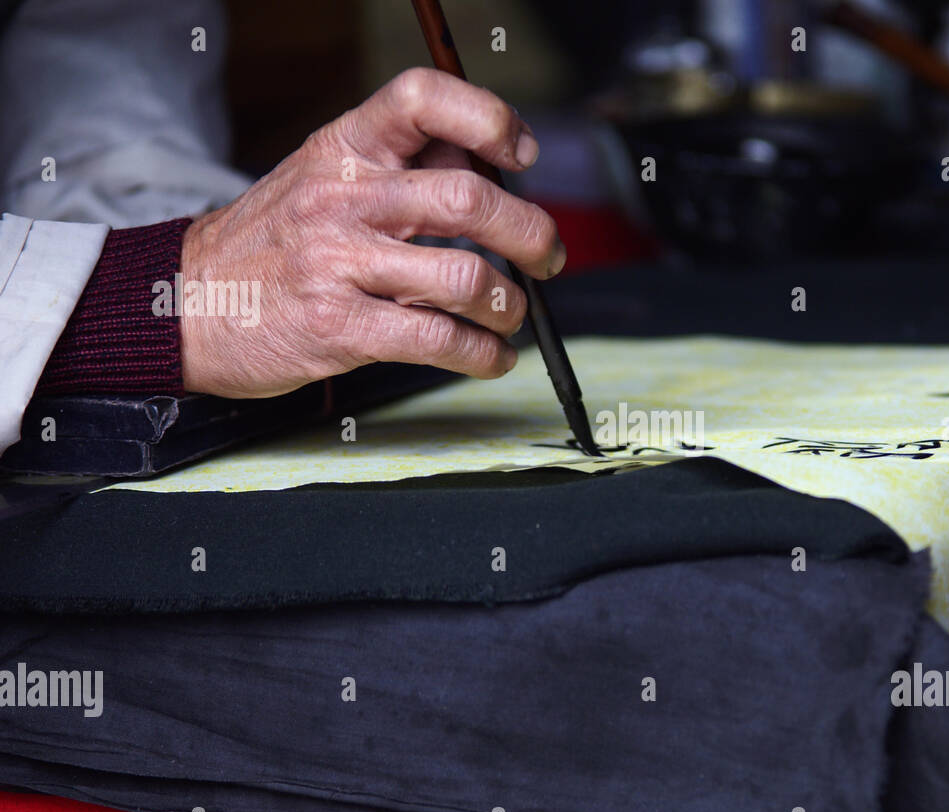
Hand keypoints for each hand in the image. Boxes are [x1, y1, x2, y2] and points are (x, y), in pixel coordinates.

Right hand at [177, 68, 565, 397]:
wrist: (182, 304)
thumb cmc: (269, 244)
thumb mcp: (321, 180)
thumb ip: (398, 170)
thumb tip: (489, 170)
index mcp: (343, 150)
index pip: (423, 99)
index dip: (488, 118)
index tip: (521, 154)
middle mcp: (343, 198)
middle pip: (469, 198)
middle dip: (530, 233)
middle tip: (547, 257)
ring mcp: (338, 265)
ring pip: (464, 278)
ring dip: (508, 304)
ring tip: (509, 314)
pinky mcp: (338, 329)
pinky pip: (437, 341)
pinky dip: (482, 354)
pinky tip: (490, 356)